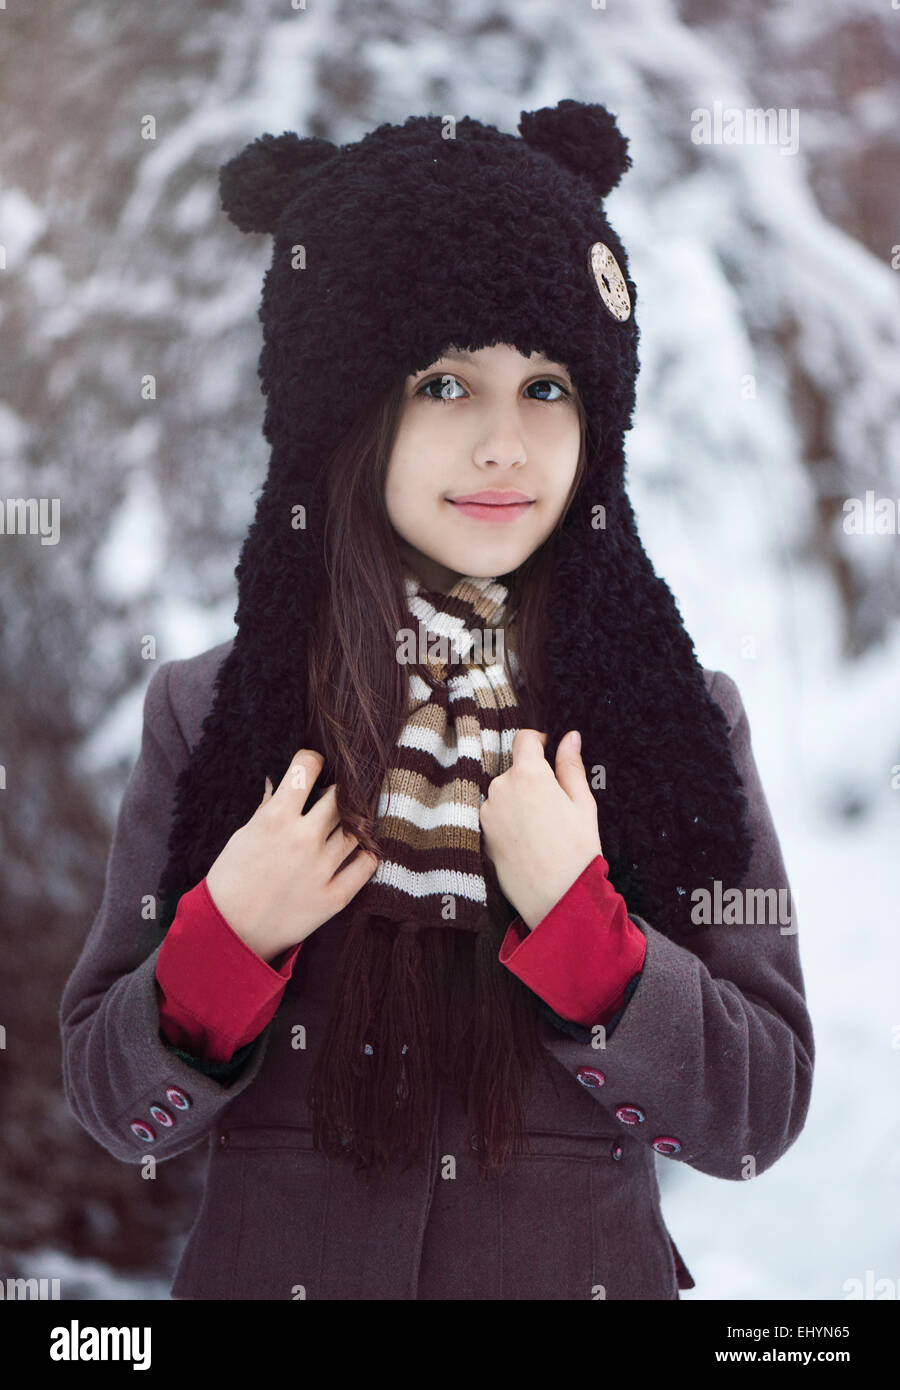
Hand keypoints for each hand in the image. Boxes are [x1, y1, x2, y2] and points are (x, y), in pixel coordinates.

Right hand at [205, 749, 378, 962]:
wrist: (230, 934)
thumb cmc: (230, 882)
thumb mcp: (242, 837)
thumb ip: (268, 808)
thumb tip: (283, 783)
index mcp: (276, 819)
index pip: (307, 768)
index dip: (313, 760)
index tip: (315, 764)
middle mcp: (304, 839)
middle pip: (340, 797)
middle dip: (337, 793)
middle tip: (331, 799)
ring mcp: (323, 869)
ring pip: (356, 830)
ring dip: (351, 825)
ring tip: (340, 828)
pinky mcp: (335, 897)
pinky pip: (366, 864)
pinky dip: (364, 855)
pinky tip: (354, 853)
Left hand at [479, 729, 602, 930]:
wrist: (557, 899)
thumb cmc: (578, 851)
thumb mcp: (583, 804)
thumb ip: (571, 766)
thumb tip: (570, 736)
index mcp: (528, 774)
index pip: (523, 739)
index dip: (538, 741)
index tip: (548, 750)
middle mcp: (500, 788)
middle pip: (514, 769)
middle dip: (532, 778)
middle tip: (554, 804)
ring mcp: (487, 811)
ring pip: (503, 793)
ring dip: (518, 799)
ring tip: (541, 827)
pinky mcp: (481, 833)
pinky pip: (495, 815)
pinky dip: (508, 819)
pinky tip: (526, 839)